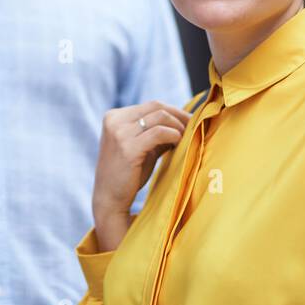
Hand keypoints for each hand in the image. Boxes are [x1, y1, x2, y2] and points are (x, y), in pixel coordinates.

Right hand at [91, 100, 192, 250]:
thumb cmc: (128, 174)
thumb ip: (155, 132)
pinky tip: (179, 143)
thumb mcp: (140, 146)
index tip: (189, 122)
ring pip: (160, 116)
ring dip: (178, 126)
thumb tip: (184, 121)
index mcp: (114, 117)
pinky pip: (159, 133)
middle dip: (179, 115)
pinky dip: (173, 135)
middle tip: (194, 127)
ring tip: (186, 138)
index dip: (174, 111)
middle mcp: (114, 121)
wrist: (110, 199)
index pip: (152, 105)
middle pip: (156, 106)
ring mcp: (119, 133)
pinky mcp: (128, 148)